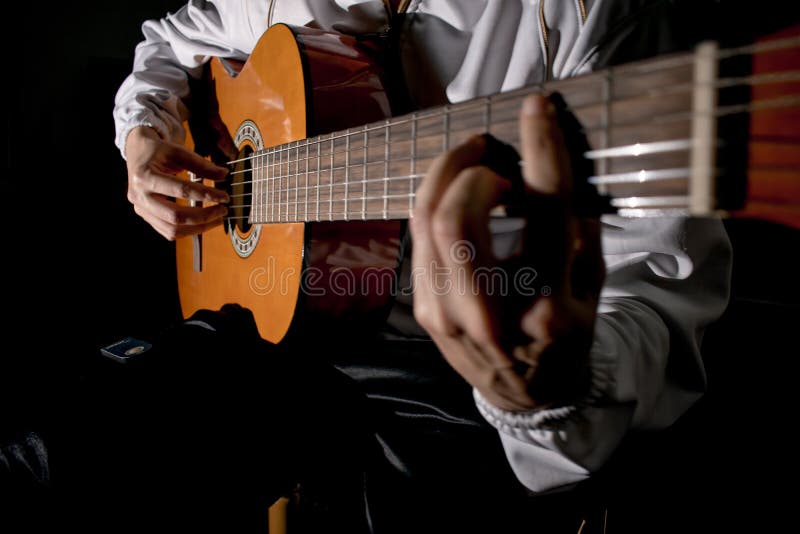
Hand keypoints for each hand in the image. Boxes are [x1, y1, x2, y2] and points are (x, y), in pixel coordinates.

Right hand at [125, 126, 229, 239]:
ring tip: (217, 219)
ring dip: (198, 228)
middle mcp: (138, 196)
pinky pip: (168, 232)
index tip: (224, 196)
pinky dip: (188, 230)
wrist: (138, 152)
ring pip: (172, 230)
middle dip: (204, 216)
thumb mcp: (178, 151)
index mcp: (144, 176)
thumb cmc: (157, 151)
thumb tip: (223, 175)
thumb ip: (201, 164)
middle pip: (175, 216)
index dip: (205, 195)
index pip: (181, 190)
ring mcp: (140, 209)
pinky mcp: (146, 216)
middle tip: (223, 210)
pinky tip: (203, 223)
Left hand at [410, 95, 603, 411]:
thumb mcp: (593, 285)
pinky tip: (458, 193)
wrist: (527, 393)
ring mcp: (449, 315)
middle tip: (490, 152)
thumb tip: (559, 158)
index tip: (538, 108)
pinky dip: (436, 202)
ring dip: (445, 176)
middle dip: (468, 168)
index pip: (543, 212)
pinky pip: (420, 238)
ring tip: (473, 162)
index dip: (541, 148)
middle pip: (455, 218)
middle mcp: (492, 313)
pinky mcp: (426, 311)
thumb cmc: (567, 333)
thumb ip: (579, 226)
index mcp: (549, 306)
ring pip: (425, 223)